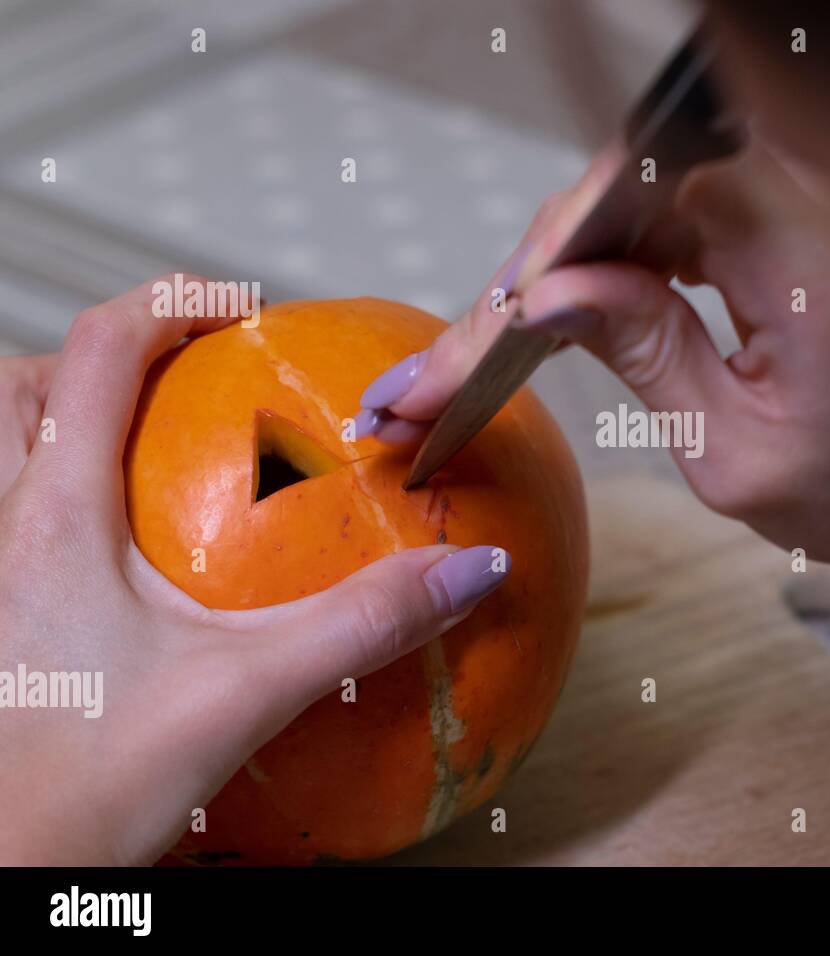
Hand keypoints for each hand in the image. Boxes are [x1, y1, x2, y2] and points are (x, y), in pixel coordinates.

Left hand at [0, 278, 508, 864]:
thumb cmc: (84, 788)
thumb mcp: (248, 692)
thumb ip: (364, 622)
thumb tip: (469, 567)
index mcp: (53, 517)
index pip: (104, 351)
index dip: (176, 302)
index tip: (242, 310)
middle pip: (15, 383)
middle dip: (91, 357)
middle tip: (170, 380)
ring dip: (50, 418)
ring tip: (126, 445)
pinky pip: (0, 518)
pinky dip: (43, 493)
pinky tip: (106, 554)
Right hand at [355, 144, 829, 578]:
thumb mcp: (729, 452)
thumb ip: (641, 353)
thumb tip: (547, 295)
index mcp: (803, 260)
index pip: (643, 194)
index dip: (554, 246)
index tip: (495, 316)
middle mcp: (803, 207)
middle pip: (629, 189)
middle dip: (539, 267)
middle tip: (466, 346)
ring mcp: (791, 208)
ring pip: (637, 202)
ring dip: (564, 269)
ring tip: (495, 344)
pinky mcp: (775, 225)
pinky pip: (668, 218)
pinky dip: (609, 266)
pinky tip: (566, 316)